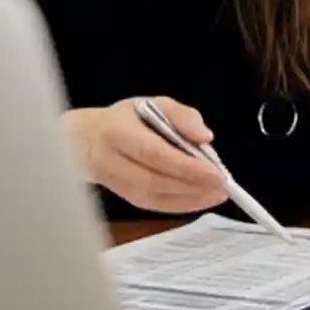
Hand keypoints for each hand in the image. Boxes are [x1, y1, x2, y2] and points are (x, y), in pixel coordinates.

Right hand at [64, 97, 227, 212]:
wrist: (86, 141)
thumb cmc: (125, 120)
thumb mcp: (152, 103)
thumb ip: (182, 115)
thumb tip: (205, 136)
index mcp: (117, 132)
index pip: (154, 153)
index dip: (186, 166)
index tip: (216, 172)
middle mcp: (111, 161)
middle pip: (156, 180)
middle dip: (193, 185)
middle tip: (223, 184)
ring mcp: (115, 183)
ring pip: (156, 198)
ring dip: (192, 198)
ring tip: (218, 193)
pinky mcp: (125, 197)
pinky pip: (156, 206)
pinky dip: (183, 204)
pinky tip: (203, 198)